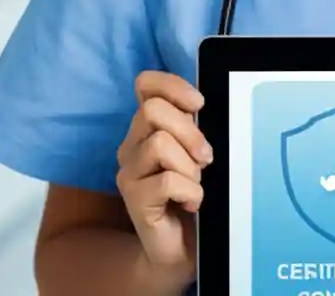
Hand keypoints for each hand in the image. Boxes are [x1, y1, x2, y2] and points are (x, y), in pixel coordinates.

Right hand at [115, 71, 211, 286]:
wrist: (182, 249)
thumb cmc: (195, 196)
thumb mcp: (199, 155)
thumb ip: (196, 129)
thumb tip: (206, 105)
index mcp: (149, 128)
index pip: (146, 85)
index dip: (172, 86)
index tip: (199, 105)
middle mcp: (132, 144)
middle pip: (152, 111)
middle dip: (189, 132)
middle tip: (205, 158)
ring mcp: (129, 171)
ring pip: (160, 144)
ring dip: (189, 166)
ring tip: (195, 185)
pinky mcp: (133, 198)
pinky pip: (167, 181)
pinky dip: (190, 192)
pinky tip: (192, 203)